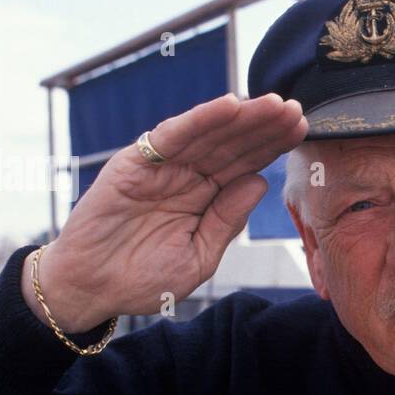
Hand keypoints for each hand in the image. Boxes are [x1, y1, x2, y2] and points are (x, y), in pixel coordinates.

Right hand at [23, 92, 307, 332]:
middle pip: (233, 144)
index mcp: (206, 197)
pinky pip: (173, 136)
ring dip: (241, 117)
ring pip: (209, 134)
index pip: (246, 164)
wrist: (91, 290)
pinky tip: (229, 106)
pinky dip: (200, 119)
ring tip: (273, 104)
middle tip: (297, 108)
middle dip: (265, 126)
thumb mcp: (199, 256)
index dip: (273, 146)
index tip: (304, 129)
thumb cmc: (143, 279)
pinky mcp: (136, 162)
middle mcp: (188, 175)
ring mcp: (163, 166)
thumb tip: (260, 182)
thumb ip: (227, 220)